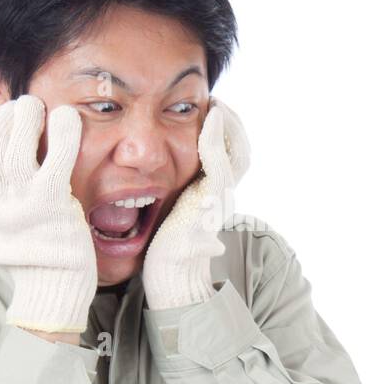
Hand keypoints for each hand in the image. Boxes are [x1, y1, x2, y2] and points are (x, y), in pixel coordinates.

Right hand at [0, 95, 96, 332]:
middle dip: (6, 120)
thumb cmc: (43, 263)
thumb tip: (12, 185)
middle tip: (24, 103)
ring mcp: (25, 206)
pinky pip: (54, 162)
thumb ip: (11, 205)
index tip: (4, 115)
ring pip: (16, 152)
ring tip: (38, 105)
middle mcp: (2, 206)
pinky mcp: (52, 208)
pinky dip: (62, 135)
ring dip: (26, 121)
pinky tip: (69, 117)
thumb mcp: (15, 231)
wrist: (53, 295)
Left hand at [143, 97, 250, 308]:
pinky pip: (218, 159)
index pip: (228, 157)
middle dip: (232, 124)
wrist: (173, 281)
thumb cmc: (164, 257)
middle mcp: (221, 195)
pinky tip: (210, 116)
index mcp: (212, 197)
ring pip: (236, 150)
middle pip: (240, 149)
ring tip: (217, 103)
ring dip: (228, 123)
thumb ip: (168, 199)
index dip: (224, 133)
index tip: (210, 112)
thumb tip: (144, 188)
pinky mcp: (210, 198)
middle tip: (218, 102)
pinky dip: (216, 135)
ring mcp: (219, 196)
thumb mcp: (168, 219)